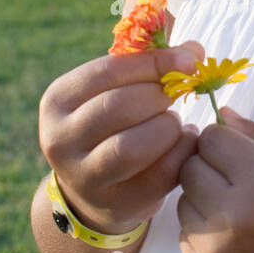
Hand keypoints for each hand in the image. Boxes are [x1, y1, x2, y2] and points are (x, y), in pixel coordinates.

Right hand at [38, 40, 204, 234]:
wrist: (94, 191)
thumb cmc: (112, 126)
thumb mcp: (114, 91)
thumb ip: (147, 64)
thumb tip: (195, 49)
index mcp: (58, 99)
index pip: (108, 71)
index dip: (154, 62)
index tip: (191, 58)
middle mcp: (59, 138)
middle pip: (119, 107)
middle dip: (160, 96)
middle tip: (178, 94)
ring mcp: (82, 176)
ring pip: (133, 147)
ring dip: (167, 128)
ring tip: (175, 122)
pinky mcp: (113, 204)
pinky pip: (156, 177)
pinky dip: (180, 155)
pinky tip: (185, 143)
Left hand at [176, 107, 253, 252]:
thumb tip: (221, 115)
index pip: (212, 139)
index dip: (227, 141)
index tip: (243, 153)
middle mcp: (234, 219)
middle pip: (190, 168)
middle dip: (212, 167)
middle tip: (242, 181)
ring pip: (182, 203)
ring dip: (205, 200)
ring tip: (241, 211)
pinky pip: (186, 238)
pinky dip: (204, 233)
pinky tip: (238, 239)